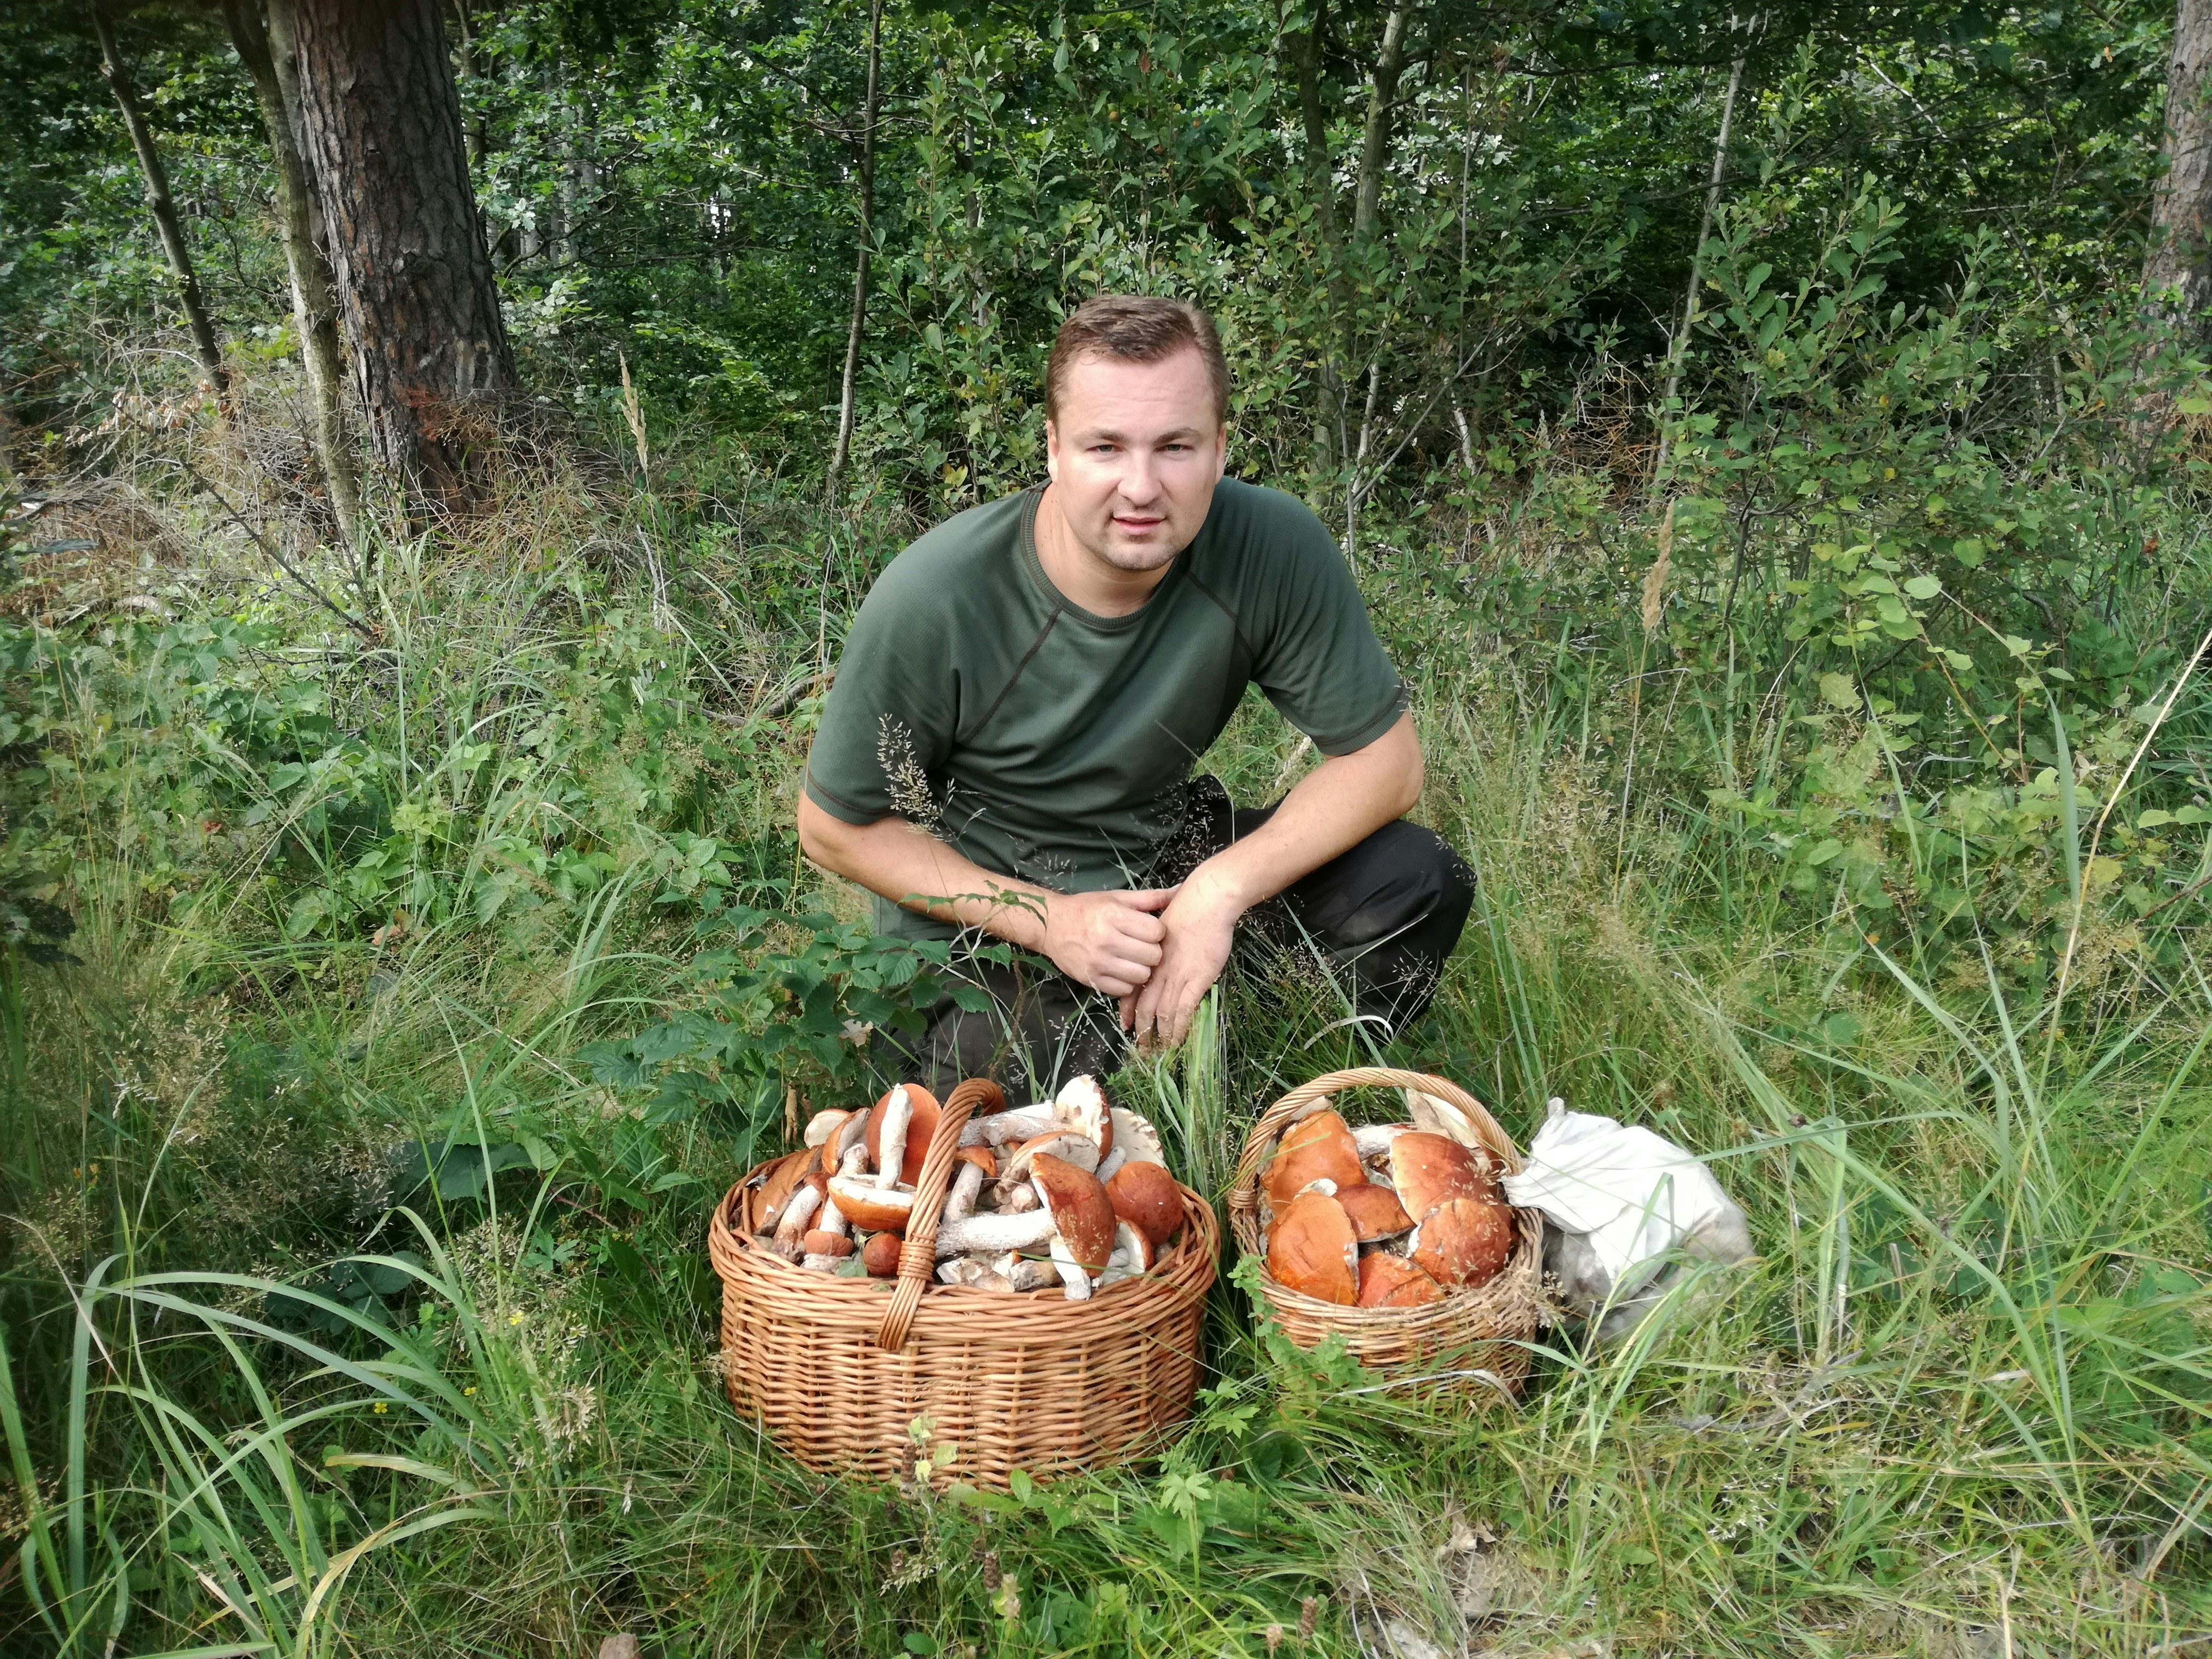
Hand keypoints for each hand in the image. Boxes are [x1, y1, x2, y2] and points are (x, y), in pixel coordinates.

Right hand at [1040, 887, 1175, 998]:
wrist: (1051, 925)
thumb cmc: (1087, 909)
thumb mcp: (1117, 897)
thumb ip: (1151, 898)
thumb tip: (1181, 891)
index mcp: (1114, 915)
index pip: (1156, 932)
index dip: (1158, 932)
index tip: (1149, 930)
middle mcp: (1106, 939)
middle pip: (1153, 956)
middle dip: (1152, 952)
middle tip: (1143, 947)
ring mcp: (1098, 963)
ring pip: (1142, 976)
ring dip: (1142, 969)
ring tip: (1133, 960)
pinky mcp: (1092, 980)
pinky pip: (1125, 990)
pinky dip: (1127, 983)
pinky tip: (1121, 970)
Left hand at [1121, 867, 1245, 1050]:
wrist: (1207, 901)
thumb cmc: (1188, 908)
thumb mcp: (1165, 927)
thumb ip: (1161, 946)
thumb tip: (1164, 956)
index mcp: (1150, 959)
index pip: (1133, 989)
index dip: (1128, 1009)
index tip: (1125, 1024)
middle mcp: (1159, 971)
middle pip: (1144, 1007)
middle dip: (1142, 1030)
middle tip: (1141, 1048)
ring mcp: (1177, 976)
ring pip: (1162, 1013)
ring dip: (1160, 1035)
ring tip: (1160, 1052)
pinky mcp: (1196, 979)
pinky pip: (1183, 1010)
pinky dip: (1179, 1028)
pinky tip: (1178, 1040)